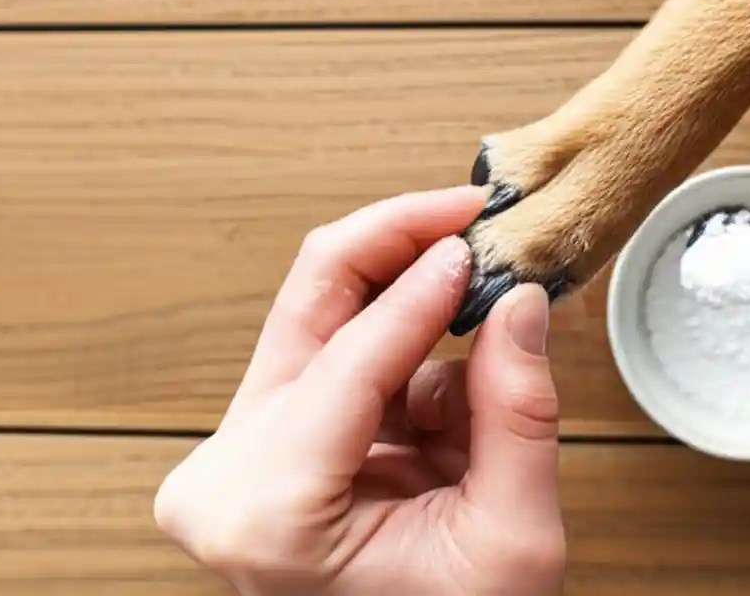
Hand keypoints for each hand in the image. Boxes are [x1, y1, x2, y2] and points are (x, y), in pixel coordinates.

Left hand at [154, 187, 565, 594]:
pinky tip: (446, 393)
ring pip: (323, 315)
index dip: (423, 286)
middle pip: (312, 304)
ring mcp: (236, 453)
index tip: (475, 233)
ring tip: (478, 302)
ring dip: (409, 300)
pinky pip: (336, 349)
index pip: (352, 360)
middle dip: (394, 242)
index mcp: (270, 514)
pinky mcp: (260, 439)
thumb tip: (518, 302)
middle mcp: (230, 474)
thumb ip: (519, 416)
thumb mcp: (510, 542)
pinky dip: (403, 347)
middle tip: (463, 207)